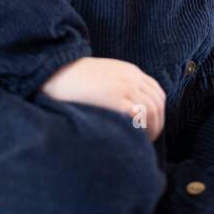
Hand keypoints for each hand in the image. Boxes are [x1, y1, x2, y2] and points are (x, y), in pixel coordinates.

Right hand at [37, 56, 166, 142]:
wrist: (55, 72)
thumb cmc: (74, 80)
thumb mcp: (104, 77)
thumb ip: (120, 87)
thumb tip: (132, 112)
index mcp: (130, 71)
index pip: (157, 93)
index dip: (157, 113)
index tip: (147, 128)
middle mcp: (132, 77)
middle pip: (158, 103)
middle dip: (156, 124)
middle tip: (144, 140)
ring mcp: (125, 87)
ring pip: (152, 111)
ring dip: (150, 129)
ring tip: (137, 142)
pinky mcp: (116, 98)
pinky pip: (140, 115)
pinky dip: (140, 128)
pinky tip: (129, 136)